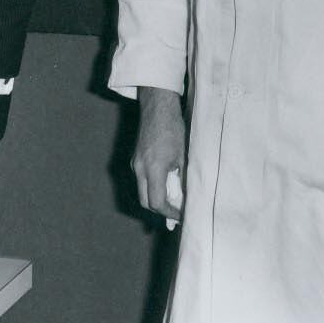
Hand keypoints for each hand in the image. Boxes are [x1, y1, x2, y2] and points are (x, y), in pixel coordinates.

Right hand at [132, 87, 185, 221]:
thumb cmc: (173, 129)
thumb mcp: (184, 156)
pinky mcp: (135, 158)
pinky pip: (141, 180)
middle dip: (160, 210)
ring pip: (142, 191)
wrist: (157, 107)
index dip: (170, 213)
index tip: (182, 215)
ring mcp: (134, 163)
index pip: (157, 202)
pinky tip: (166, 184)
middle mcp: (139, 168)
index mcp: (153, 169)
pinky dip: (152, 187)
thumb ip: (184, 179)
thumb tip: (188, 198)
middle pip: (145, 201)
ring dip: (156, 198)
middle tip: (177, 212)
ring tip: (174, 200)